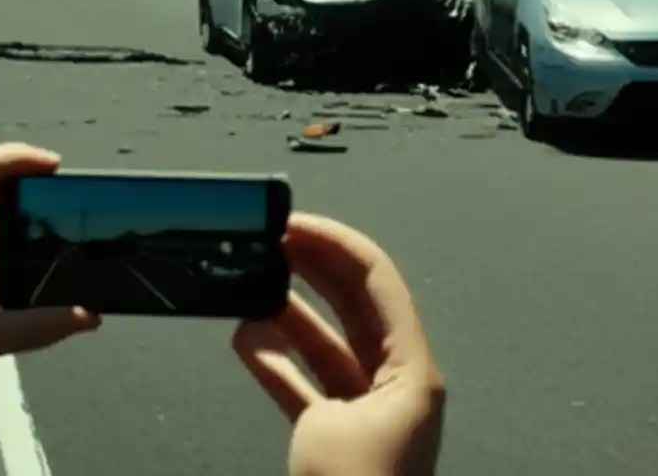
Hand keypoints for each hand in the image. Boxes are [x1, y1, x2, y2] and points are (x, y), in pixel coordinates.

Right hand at [232, 214, 445, 475]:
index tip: (294, 223)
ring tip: (251, 283)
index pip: (377, 280)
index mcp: (412, 371)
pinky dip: (276, 359)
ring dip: (287, 312)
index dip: (336, 243)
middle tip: (271, 238)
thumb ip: (299, 369)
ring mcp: (367, 408)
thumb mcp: (329, 429)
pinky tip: (245, 339)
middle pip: (353, 302)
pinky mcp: (339, 434)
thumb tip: (260, 333)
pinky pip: (306, 382)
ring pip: (325, 339)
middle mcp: (396, 382)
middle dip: (311, 266)